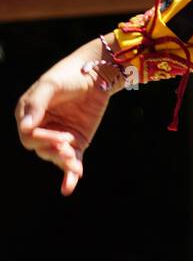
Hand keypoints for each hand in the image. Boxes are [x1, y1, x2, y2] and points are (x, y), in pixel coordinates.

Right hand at [15, 36, 127, 195]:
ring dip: (63, 161)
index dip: (41, 139)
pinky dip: (69, 176)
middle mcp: (42, 127)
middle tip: (68, 145)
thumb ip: (37, 103)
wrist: (99, 72)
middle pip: (41, 148)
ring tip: (74, 163)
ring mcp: (60, 136)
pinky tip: (68, 188)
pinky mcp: (77, 142)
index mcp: (29, 114)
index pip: (28, 135)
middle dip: (54, 149)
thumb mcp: (51, 84)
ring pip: (56, 156)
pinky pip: (71, 163)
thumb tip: (25, 128)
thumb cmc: (70, 73)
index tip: (59, 137)